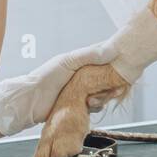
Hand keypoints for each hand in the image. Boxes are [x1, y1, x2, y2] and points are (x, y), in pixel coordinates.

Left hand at [0, 41, 117, 135]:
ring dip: (102, 97)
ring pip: (103, 93)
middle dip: (111, 84)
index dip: (115, 62)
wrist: (31, 102)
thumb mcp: (68, 62)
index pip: (104, 59)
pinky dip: (95, 106)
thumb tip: (111, 50)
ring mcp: (83, 91)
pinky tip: (87, 106)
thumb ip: (89, 55)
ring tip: (91, 99)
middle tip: (112, 89)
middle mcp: (84, 76)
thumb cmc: (46, 77)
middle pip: (107, 78)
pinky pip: (96, 105)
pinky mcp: (80, 105)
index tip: (125, 65)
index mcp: (82, 63)